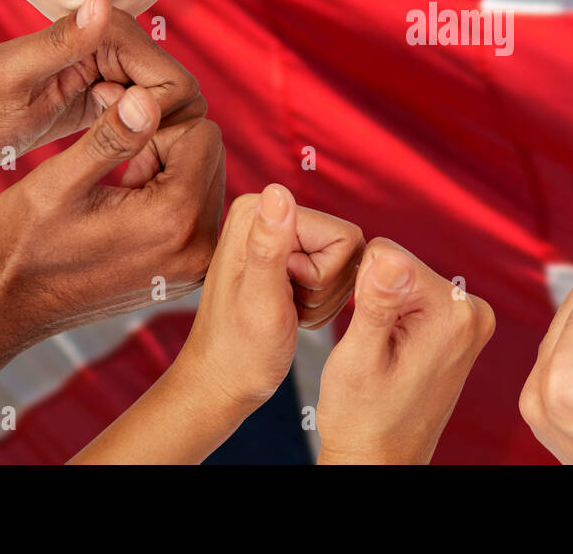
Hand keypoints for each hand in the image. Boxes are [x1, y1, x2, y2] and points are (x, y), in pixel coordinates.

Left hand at [0, 0, 203, 166]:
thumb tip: (103, 0)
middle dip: (159, 132)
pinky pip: (150, 119)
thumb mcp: (12, 76)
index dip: (157, 120)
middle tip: (123, 162)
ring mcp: (116, 72)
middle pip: (178, 96)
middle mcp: (117, 47)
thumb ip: (59, 41)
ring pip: (169, 110)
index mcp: (103, 32)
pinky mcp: (110, 96)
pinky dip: (142, 143)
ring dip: (153, 140)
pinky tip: (116, 160)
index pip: (171, 81)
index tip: (123, 147)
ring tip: (119, 163)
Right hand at [0, 88, 224, 338]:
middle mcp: (200, 248)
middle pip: (211, 156)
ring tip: (119, 196)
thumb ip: (111, 136)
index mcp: (174, 220)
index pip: (203, 134)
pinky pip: (199, 210)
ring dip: (168, 174)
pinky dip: (169, 199)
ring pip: (207, 179)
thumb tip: (147, 95)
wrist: (7, 306)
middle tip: (118, 174)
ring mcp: (197, 265)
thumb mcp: (60, 181)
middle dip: (166, 150)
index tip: (117, 152)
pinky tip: (127, 214)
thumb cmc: (23, 243)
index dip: (155, 129)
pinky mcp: (189, 272)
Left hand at [175, 183, 365, 413]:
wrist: (226, 380)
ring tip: (286, 310)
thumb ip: (269, 246)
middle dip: (325, 287)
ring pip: (345, 262)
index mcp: (256, 212)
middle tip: (286, 306)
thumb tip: (277, 192)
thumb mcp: (258, 300)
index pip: (342, 235)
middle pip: (346, 245)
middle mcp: (268, 212)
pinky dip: (320, 302)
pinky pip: (336, 273)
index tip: (286, 293)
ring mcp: (282, 233)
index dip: (325, 275)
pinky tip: (291, 312)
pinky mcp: (291, 254)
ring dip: (322, 297)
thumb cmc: (239, 350)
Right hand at [316, 239, 494, 463]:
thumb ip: (376, 304)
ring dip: (384, 306)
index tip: (364, 329)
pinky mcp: (458, 324)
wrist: (381, 458)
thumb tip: (389, 256)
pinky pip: (414, 294)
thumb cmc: (365, 419)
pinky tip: (392, 349)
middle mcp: (472, 310)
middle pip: (401, 263)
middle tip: (372, 345)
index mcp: (454, 314)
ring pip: (404, 276)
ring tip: (382, 351)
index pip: (388, 253)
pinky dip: (394, 314)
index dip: (362, 287)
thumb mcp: (359, 360)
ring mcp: (469, 318)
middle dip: (376, 296)